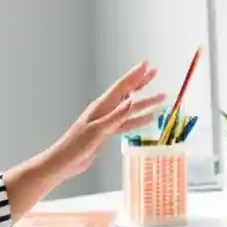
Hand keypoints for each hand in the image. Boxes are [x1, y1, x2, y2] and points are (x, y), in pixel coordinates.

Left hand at [53, 62, 165, 179]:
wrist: (65, 161)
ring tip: (161, 96)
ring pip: (131, 108)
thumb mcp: (98, 130)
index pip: (122, 86)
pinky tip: (149, 118)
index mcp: (101, 106)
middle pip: (127, 92)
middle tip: (155, 72)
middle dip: (142, 82)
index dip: (135, 75)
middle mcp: (105, 109)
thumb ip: (116, 116)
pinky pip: (127, 122)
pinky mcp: (108, 131)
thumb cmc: (77, 145)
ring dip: (146, 102)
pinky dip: (139, 119)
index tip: (146, 64)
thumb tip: (132, 101)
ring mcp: (107, 120)